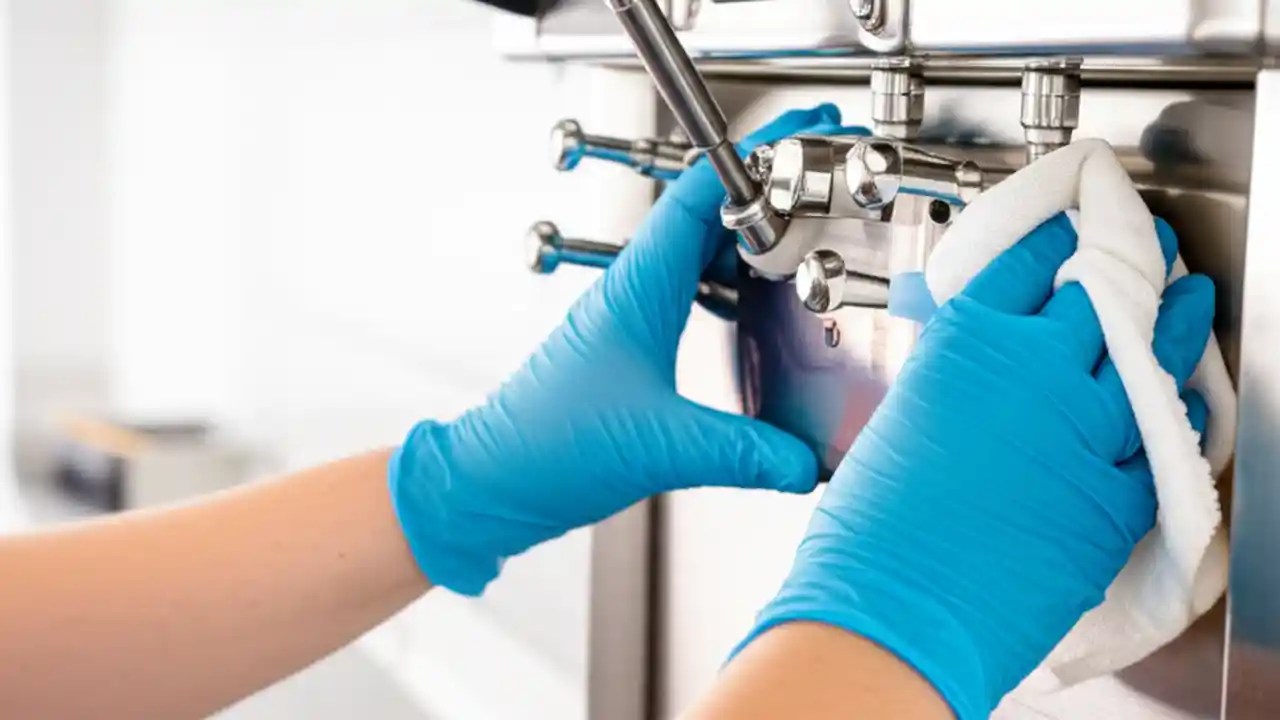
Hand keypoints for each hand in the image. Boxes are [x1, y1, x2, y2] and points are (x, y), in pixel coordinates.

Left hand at [390, 105, 850, 594]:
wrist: (495, 479)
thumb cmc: (549, 448)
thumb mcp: (665, 449)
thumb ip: (746, 455)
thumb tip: (807, 461)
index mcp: (639, 289)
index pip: (702, 194)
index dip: (759, 156)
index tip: (804, 135)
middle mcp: (634, 289)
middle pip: (708, 213)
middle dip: (768, 189)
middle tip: (821, 182)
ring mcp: (630, 313)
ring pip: (699, 250)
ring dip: (749, 238)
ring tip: (804, 238)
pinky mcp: (630, 342)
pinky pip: (690, 290)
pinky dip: (730, 283)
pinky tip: (758, 307)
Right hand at [738, 214, 1214, 718]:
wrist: (898, 604)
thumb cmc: (877, 524)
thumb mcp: (909, 413)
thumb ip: (958, 374)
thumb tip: (987, 362)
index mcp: (972, 341)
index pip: (1031, 262)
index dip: (1059, 238)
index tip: (1073, 227)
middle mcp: (1037, 369)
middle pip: (1102, 294)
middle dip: (1129, 260)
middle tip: (1146, 242)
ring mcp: (1088, 428)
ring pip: (1153, 353)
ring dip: (1176, 318)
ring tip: (1189, 293)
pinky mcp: (1119, 493)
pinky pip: (1167, 437)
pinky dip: (1181, 410)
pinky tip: (1186, 396)